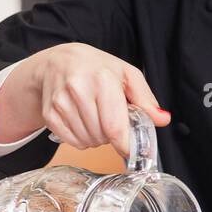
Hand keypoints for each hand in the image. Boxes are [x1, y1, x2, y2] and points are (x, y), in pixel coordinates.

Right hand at [18, 43, 170, 158]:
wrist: (58, 62)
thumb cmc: (97, 68)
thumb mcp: (128, 75)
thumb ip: (146, 100)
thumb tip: (162, 119)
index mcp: (103, 79)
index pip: (114, 127)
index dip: (125, 145)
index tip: (132, 150)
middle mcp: (78, 90)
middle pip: (102, 136)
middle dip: (112, 136)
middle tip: (112, 120)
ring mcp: (61, 103)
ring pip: (87, 141)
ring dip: (97, 138)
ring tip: (97, 118)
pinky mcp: (49, 113)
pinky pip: (72, 142)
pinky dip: (81, 139)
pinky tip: (83, 122)